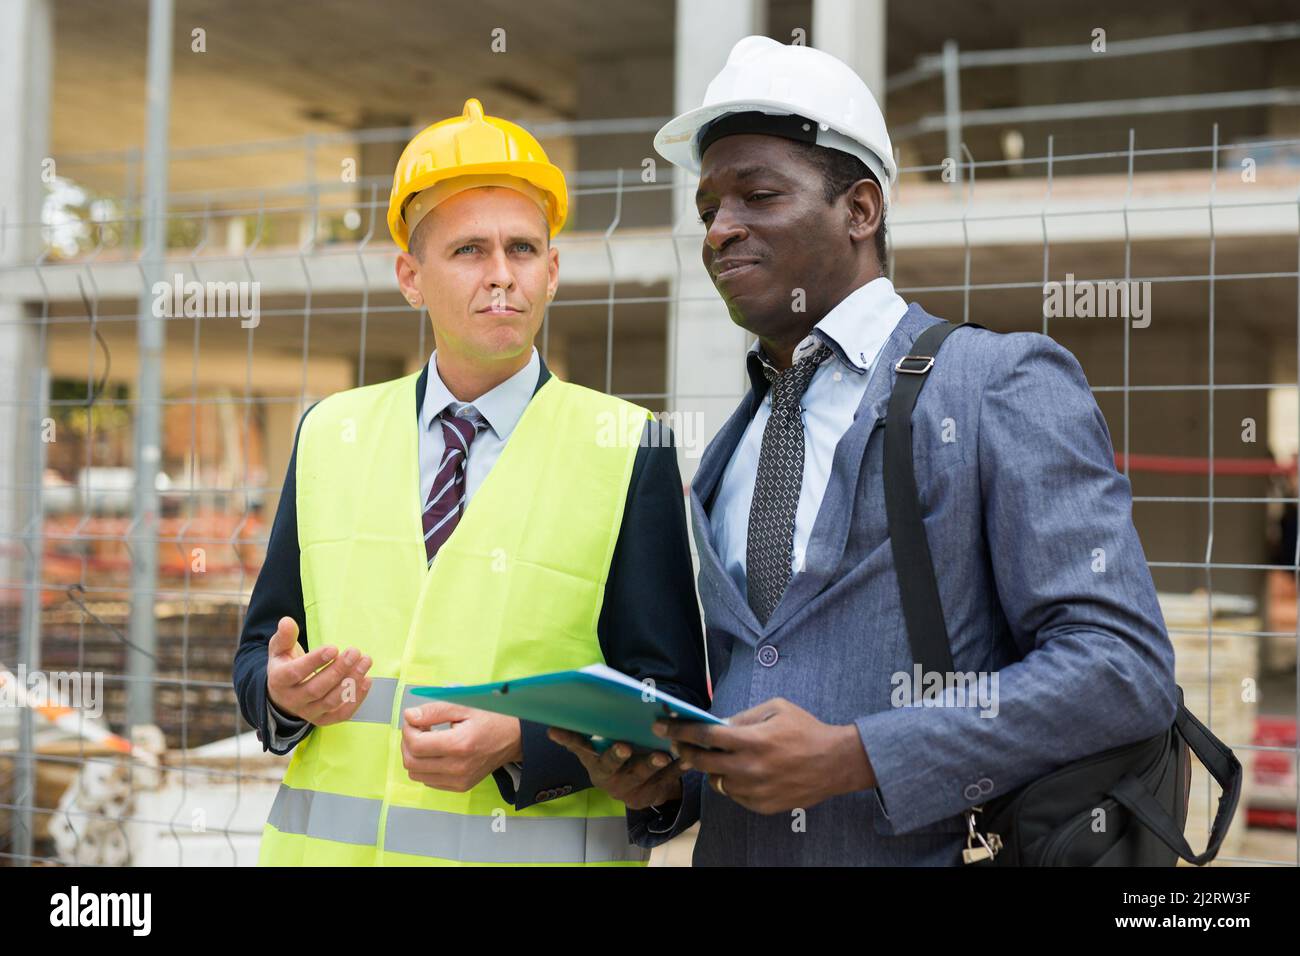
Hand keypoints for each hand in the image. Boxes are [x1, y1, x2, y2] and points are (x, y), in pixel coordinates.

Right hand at [266, 616, 372, 725]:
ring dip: (351, 682)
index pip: (295, 673)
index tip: (334, 648)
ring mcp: (308, 712)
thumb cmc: (285, 666)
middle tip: (354, 652)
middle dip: (338, 670)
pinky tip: (367, 680)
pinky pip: (341, 715)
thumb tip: (287, 621)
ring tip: (365, 662)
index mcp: (279, 681)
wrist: (283, 694)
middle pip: (316, 689)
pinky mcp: (323, 720)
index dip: (315, 661)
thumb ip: (285, 636)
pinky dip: (356, 699)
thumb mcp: (280, 649)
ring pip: (331, 701)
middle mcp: (292, 700)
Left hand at [402, 701, 522, 792]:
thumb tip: (409, 717)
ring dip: (414, 755)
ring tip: (428, 740)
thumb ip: (434, 711)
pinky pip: (428, 781)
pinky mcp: (459, 787)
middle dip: (407, 743)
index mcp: (460, 745)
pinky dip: (425, 766)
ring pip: (416, 774)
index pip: (415, 744)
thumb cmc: (492, 718)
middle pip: (411, 762)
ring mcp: (459, 781)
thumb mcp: (464, 705)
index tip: (415, 719)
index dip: (408, 730)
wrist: (514, 738)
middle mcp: (458, 768)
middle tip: (419, 728)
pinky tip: (437, 752)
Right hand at [547, 729, 683, 809]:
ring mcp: (629, 790)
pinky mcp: (651, 795)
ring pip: (641, 776)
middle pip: (610, 767)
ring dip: (652, 764)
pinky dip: (677, 771)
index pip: (578, 748)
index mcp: (593, 762)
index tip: (557, 729)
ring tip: (663, 755)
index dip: (568, 739)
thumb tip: (564, 717)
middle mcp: (608, 779)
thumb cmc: (618, 757)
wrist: (638, 789)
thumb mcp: (602, 747)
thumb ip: (591, 733)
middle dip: (616, 757)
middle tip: (624, 746)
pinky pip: (665, 782)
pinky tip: (686, 760)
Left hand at [652, 698, 874, 814]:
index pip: (704, 735)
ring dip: (712, 768)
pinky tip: (742, 771)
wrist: (834, 763)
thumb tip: (716, 723)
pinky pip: (734, 794)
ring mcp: (754, 790)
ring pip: (716, 781)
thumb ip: (743, 716)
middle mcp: (749, 767)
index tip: (661, 726)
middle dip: (685, 750)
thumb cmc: (805, 729)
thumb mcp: (776, 708)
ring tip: (719, 757)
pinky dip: (732, 782)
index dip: (679, 729)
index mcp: (752, 740)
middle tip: (678, 743)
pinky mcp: (761, 806)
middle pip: (702, 762)